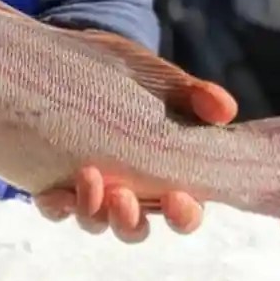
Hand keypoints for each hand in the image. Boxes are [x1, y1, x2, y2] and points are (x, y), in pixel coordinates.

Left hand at [33, 86, 237, 243]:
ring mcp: (90, 189)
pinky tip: (57, 192)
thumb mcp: (162, 78)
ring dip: (94, 213)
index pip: (182, 211)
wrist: (73, 52)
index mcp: (162, 172)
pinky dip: (57, 206)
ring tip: (89, 175)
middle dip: (130, 222)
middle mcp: (127, 189)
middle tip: (123, 198)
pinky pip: (55, 209)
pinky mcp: (55, 180)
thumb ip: (194, 95)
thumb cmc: (127, 73)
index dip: (184, 215)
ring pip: (95, 223)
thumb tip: (224, 110)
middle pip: (135, 229)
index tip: (176, 198)